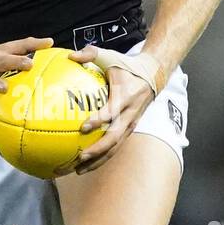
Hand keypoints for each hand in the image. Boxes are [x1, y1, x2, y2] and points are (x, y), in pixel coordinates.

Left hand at [59, 45, 158, 174]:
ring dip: (98, 160)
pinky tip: (86, 165)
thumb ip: (90, 54)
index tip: (83, 127)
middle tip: (80, 157)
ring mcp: (131, 124)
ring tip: (79, 170)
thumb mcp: (111, 56)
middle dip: (98, 150)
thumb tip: (70, 55)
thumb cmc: (127, 66)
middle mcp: (129, 114)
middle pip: (114, 137)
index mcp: (125, 96)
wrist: (153, 76)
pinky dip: (102, 157)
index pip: (112, 112)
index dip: (99, 120)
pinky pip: (116, 147)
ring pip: (115, 147)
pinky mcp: (129, 130)